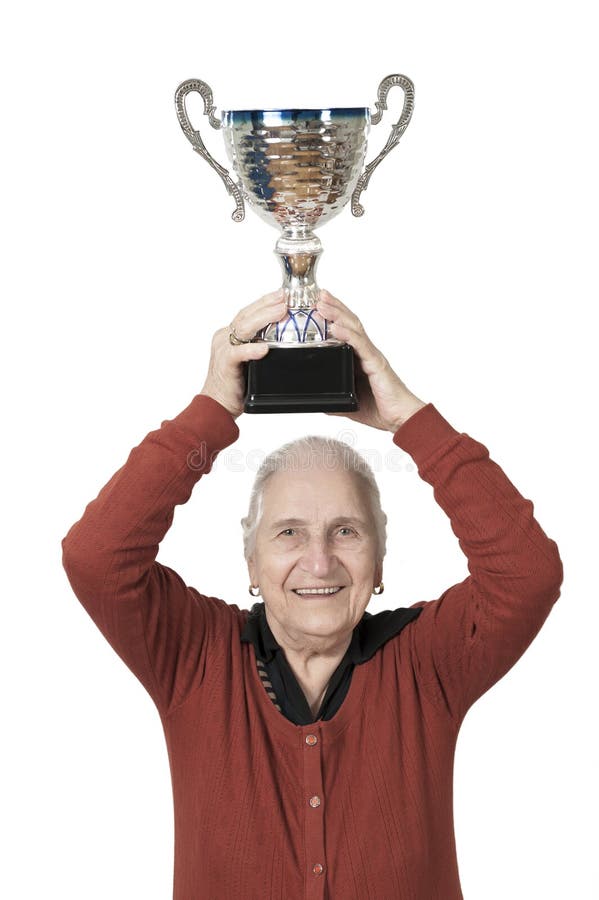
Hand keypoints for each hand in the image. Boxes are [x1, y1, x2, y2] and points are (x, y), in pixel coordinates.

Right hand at [200, 289, 286, 418]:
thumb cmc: (234, 385)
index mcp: (229, 335)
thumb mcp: (248, 360)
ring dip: (264, 318)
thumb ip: (257, 346)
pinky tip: (264, 348)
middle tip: (284, 297)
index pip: (248, 313)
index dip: (265, 302)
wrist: (216, 405)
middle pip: (247, 315)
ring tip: (280, 311)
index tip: (281, 295)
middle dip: (267, 304)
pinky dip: (252, 350)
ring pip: (243, 328)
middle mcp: (224, 338)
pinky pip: (238, 354)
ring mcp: (223, 349)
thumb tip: (281, 338)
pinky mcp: (224, 364)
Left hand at [315, 289, 427, 431]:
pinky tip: (336, 327)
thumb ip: (337, 400)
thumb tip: (322, 402)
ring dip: (338, 314)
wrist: (401, 419)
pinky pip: (361, 345)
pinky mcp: (376, 364)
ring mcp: (372, 356)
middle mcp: (367, 352)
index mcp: (360, 358)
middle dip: (334, 306)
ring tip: (323, 303)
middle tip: (318, 294)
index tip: (317, 303)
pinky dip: (347, 335)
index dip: (333, 315)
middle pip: (349, 322)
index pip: (346, 330)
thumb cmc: (381, 409)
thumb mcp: (350, 404)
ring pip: (354, 328)